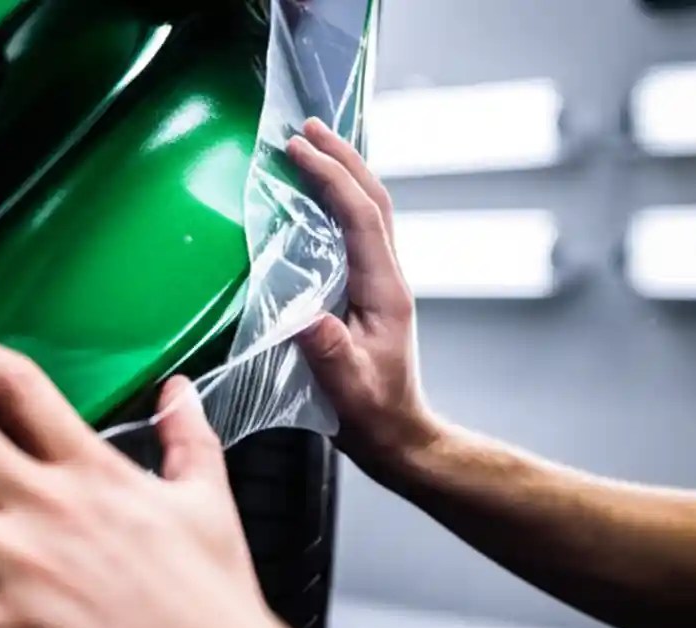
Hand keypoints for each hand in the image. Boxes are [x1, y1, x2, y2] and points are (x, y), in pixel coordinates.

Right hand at [287, 118, 441, 478]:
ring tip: (312, 145)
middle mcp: (387, 276)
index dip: (331, 177)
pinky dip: (339, 202)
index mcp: (383, 290)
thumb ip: (330, 354)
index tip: (297, 148)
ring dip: (343, 173)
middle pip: (373, 199)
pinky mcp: (369, 290)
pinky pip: (357, 231)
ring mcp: (381, 281)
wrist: (397, 435)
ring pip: (369, 210)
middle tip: (307, 125)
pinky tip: (315, 198)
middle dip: (342, 157)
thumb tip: (307, 319)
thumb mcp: (349, 389)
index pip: (361, 216)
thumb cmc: (372, 415)